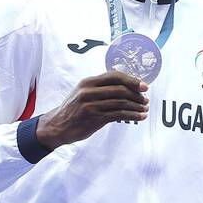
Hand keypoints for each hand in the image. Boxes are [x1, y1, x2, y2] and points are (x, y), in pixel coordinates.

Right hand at [35, 70, 149, 149]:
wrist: (57, 126)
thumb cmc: (74, 109)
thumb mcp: (83, 92)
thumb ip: (101, 87)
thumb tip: (126, 85)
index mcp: (88, 82)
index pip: (114, 76)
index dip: (132, 80)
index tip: (144, 86)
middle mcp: (89, 91)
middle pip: (121, 89)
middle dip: (137, 95)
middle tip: (145, 100)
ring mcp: (91, 105)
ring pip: (122, 103)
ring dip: (137, 107)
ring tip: (144, 109)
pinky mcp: (95, 118)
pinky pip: (119, 115)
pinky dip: (133, 116)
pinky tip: (140, 117)